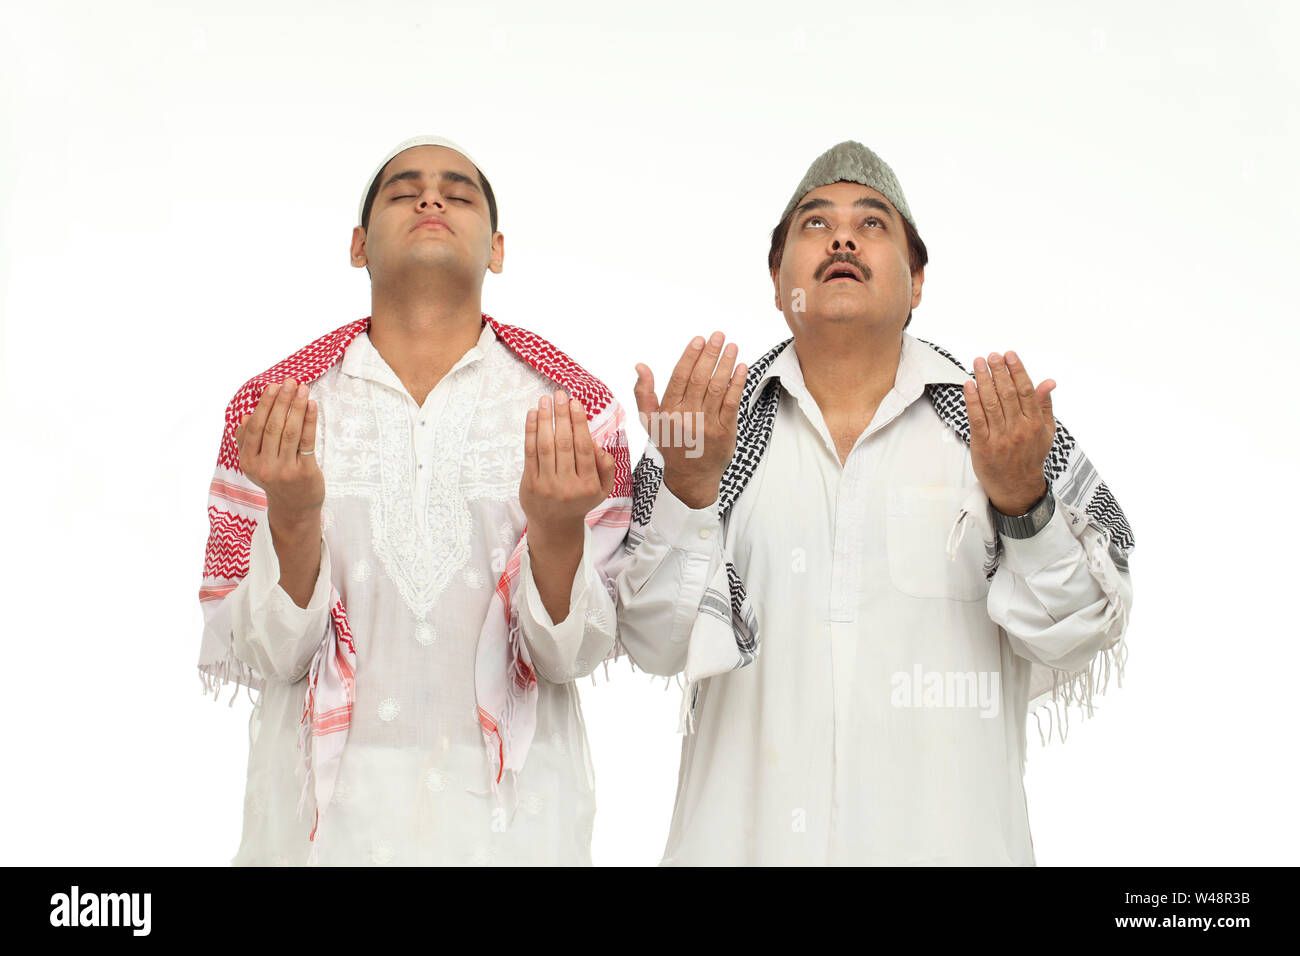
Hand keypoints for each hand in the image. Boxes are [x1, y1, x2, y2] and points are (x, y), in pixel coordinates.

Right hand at [234, 376, 324, 527]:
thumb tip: (245, 416)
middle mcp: (264, 467)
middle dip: (281, 401)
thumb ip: (247, 441)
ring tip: (303, 389)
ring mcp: (284, 470)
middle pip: (272, 427)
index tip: (273, 386)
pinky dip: (309, 421)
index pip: (255, 427)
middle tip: (290, 382)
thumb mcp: (255, 463)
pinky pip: (307, 441)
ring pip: (290, 432)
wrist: (294, 508)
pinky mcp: (304, 472)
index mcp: (248, 462)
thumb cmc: (275, 478)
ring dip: (297, 407)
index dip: (264, 405)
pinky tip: (312, 406)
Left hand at [519, 390, 616, 543]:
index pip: (584, 448)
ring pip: (545, 447)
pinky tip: (533, 415)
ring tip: (545, 400)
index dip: (579, 423)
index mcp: (588, 485)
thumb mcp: (602, 490)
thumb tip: (599, 444)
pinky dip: (530, 432)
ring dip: (544, 420)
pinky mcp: (530, 484)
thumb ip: (607, 467)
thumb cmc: (580, 501)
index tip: (575, 403)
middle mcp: (567, 486)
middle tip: (559, 395)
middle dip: (561, 416)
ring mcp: (547, 486)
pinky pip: (530, 454)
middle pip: (564, 444)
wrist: (555, 526)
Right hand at [633, 332, 746, 508]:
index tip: (699, 339)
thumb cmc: (671, 444)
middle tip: (719, 336)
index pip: (679, 377)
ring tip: (732, 347)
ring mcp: (707, 425)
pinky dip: (737, 384)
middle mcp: (687, 417)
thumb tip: (640, 366)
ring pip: (716, 388)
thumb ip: (644, 393)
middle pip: (700, 379)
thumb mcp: (651, 422)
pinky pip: (731, 403)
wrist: (691, 478)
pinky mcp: (725, 432)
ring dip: (726, 365)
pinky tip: (742, 369)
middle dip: (711, 354)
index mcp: (668, 411)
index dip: (690, 356)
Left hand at [963, 351, 1055, 514]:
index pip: (1026, 391)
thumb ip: (1044, 405)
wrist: (1016, 487)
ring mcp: (1000, 438)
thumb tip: (1049, 381)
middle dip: (998, 371)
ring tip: (978, 363)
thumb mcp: (1045, 431)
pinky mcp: (983, 445)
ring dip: (983, 380)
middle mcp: (1019, 429)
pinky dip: (972, 400)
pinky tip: (969, 385)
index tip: (1009, 355)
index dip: (1017, 370)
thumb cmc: (1030, 456)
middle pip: (1007, 394)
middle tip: (991, 355)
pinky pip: (976, 418)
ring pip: (991, 403)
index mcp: (1035, 423)